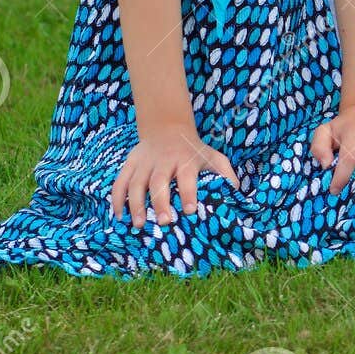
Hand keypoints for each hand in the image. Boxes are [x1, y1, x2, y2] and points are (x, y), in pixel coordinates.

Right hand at [111, 123, 239, 227]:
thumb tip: (236, 192)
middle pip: (159, 181)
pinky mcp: (130, 163)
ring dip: (135, 204)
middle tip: (164, 222)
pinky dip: (117, 199)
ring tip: (138, 225)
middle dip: (160, 202)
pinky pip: (120, 182)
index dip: (188, 193)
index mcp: (186, 160)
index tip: (190, 211)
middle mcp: (163, 160)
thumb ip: (225, 173)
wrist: (167, 128)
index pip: (187, 177)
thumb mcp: (213, 157)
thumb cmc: (194, 151)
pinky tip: (119, 216)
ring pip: (136, 183)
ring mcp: (144, 162)